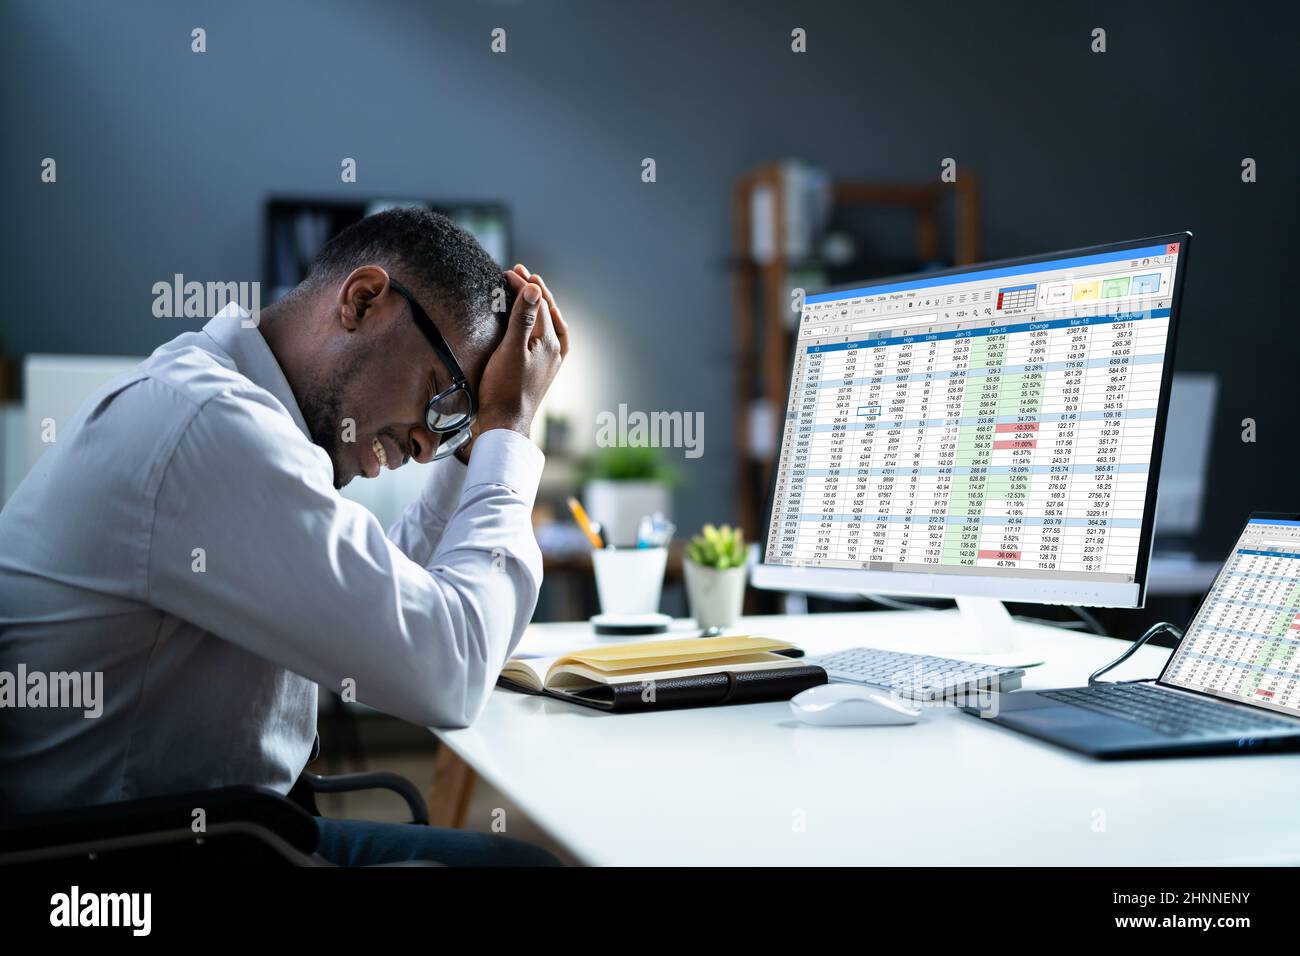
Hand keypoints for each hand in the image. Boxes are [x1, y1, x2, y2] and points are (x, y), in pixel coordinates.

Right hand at [459, 265, 567, 459]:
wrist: (504, 423)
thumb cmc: (503, 388)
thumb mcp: (510, 349)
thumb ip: (523, 318)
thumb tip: (534, 289)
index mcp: (549, 343)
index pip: (538, 304)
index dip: (524, 285)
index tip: (509, 272)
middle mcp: (554, 351)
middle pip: (547, 312)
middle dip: (534, 291)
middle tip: (520, 272)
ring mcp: (550, 362)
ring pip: (550, 325)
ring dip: (539, 306)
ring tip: (531, 291)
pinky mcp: (541, 372)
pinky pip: (549, 340)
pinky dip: (543, 326)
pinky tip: (539, 327)